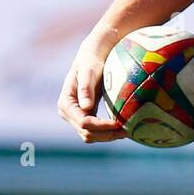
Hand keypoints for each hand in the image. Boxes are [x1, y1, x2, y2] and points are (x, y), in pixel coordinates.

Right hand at [57, 26, 126, 143]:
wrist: (92, 58)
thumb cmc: (91, 61)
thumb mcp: (89, 71)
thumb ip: (86, 88)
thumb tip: (86, 108)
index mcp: (66, 104)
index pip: (83, 122)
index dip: (100, 126)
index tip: (118, 124)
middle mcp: (68, 114)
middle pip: (87, 133)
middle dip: (106, 135)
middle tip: (127, 131)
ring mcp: (76, 117)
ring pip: (91, 136)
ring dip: (108, 136)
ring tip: (127, 131)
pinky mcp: (86, 117)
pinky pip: (97, 131)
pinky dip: (108, 132)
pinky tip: (123, 128)